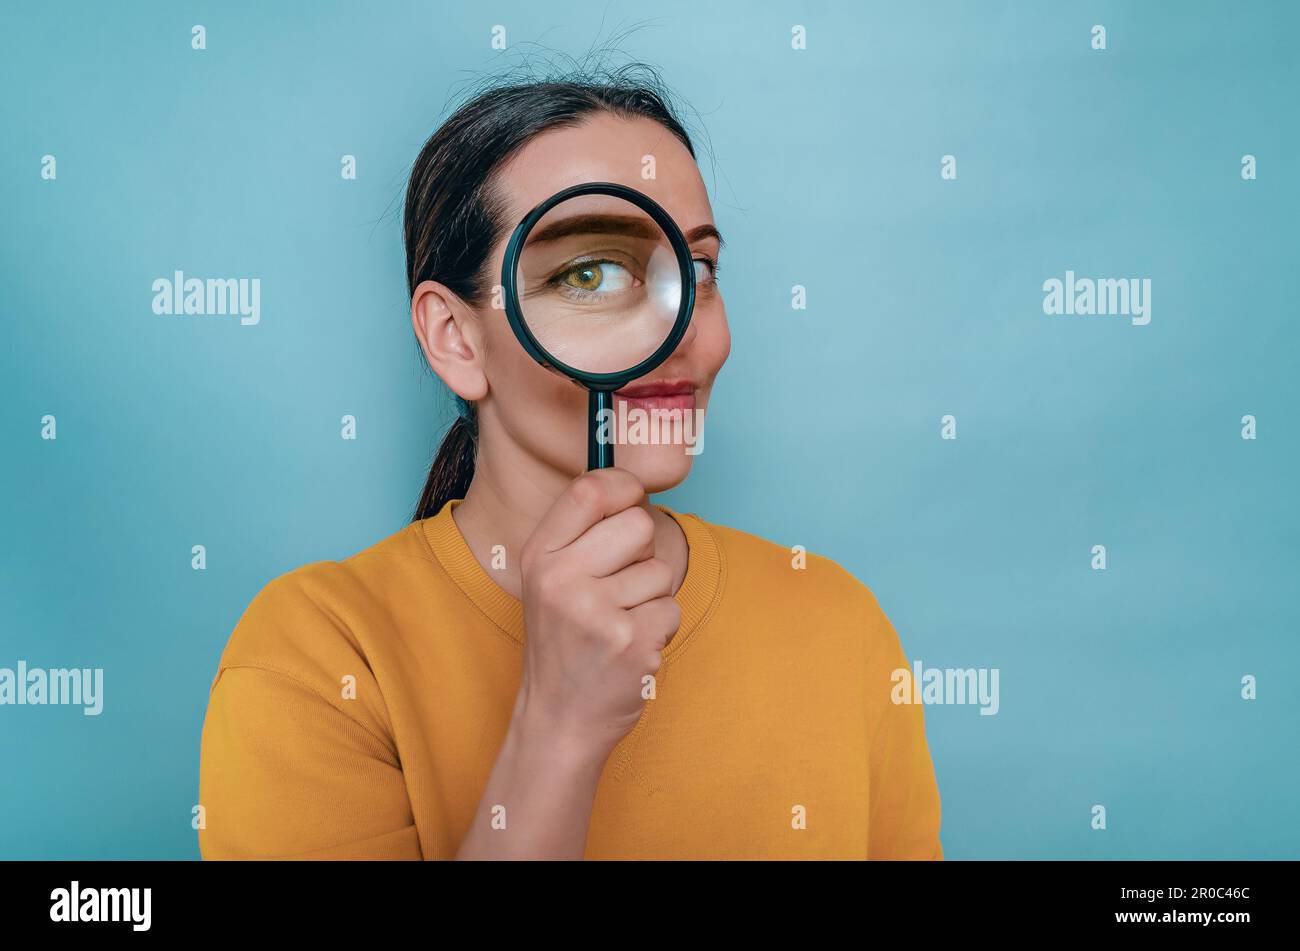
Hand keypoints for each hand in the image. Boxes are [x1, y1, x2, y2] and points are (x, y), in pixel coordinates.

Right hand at [512, 467, 680, 760]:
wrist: (559, 720)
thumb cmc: (565, 642)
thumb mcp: (551, 581)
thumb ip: (583, 534)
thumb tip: (636, 487)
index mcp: (539, 556)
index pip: (589, 490)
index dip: (623, 487)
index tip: (631, 500)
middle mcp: (561, 580)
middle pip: (639, 524)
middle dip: (643, 552)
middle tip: (620, 586)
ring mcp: (596, 612)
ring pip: (661, 572)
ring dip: (651, 597)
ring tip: (619, 624)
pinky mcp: (631, 642)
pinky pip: (672, 608)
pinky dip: (660, 628)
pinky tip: (631, 647)